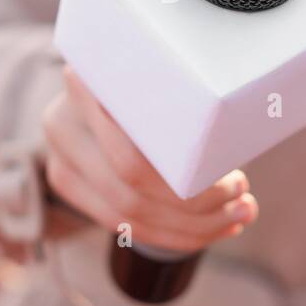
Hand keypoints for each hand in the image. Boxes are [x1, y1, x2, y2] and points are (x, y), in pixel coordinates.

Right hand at [40, 65, 257, 253]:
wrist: (104, 82)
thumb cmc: (156, 74)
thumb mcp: (166, 72)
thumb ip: (182, 93)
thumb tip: (245, 116)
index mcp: (84, 85)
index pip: (135, 156)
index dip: (189, 179)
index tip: (239, 178)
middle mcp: (61, 124)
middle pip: (132, 190)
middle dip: (198, 206)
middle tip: (244, 200)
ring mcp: (60, 161)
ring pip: (129, 216)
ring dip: (194, 226)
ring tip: (241, 215)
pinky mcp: (71, 187)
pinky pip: (124, 226)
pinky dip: (175, 234)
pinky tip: (216, 228)